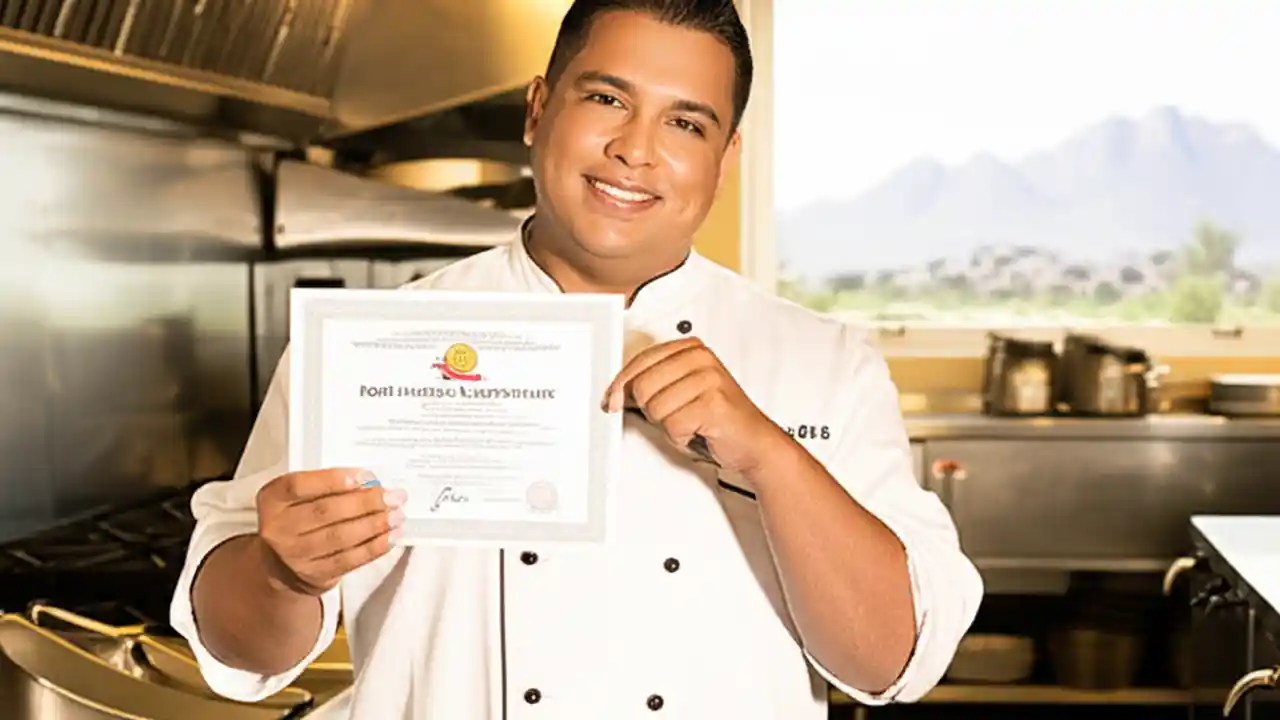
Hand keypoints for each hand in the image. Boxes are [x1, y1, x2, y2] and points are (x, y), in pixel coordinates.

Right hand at [255, 469, 406, 595]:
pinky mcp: (314, 575)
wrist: (282, 565)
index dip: (334, 480)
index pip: (300, 486)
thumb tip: (371, 484)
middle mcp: (279, 528)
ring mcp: (295, 555)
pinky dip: (374, 547)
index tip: (365, 477)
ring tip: (396, 515)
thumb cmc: (298, 520)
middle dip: (366, 502)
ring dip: (375, 524)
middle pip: (326, 511)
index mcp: (272, 500)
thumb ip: (326, 487)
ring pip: (341, 537)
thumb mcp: (299, 498)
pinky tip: (391, 536)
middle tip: (393, 496)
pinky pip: (349, 560)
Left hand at [603, 337, 787, 473]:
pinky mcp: (714, 404)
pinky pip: (673, 426)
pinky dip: (680, 438)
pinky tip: (697, 431)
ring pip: (655, 408)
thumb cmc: (718, 418)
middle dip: (651, 409)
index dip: (621, 385)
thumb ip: (653, 382)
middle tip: (673, 415)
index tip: (612, 399)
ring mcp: (709, 379)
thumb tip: (616, 391)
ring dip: (668, 425)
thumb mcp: (681, 391)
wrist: (754, 442)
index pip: (640, 360)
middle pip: (642, 386)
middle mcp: (701, 359)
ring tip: (689, 422)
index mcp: (691, 348)